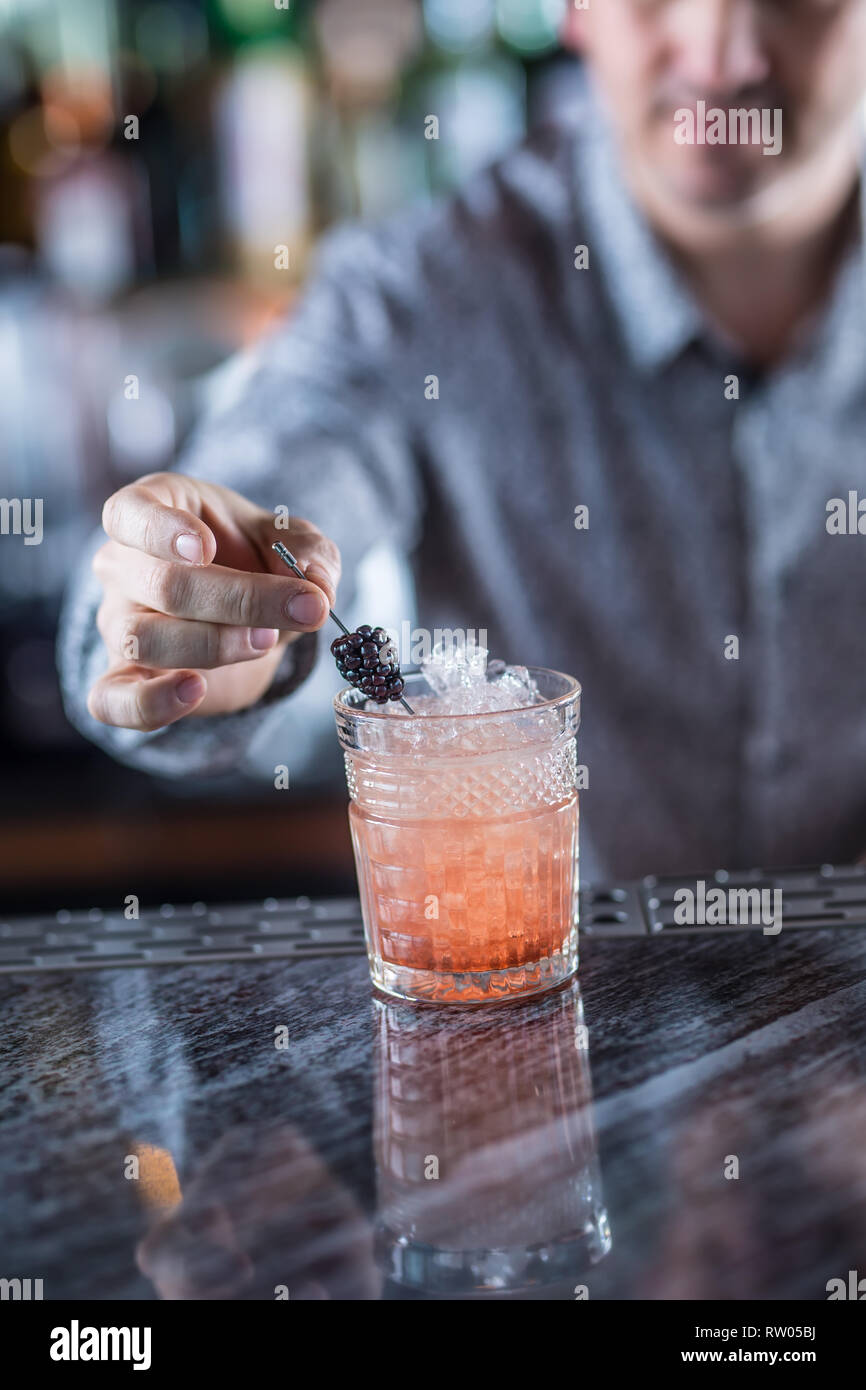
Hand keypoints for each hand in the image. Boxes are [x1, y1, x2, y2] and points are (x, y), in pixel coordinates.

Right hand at [86, 472, 339, 730]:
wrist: (245, 617)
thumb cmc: (254, 560)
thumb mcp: (290, 543)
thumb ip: (310, 553)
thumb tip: (317, 583)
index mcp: (154, 510)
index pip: (129, 513)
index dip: (160, 529)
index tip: (206, 548)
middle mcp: (122, 565)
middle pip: (162, 584)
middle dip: (241, 600)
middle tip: (303, 609)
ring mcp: (117, 622)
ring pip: (145, 639)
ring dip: (215, 644)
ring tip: (265, 641)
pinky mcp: (124, 677)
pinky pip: (115, 699)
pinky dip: (151, 702)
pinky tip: (194, 691)